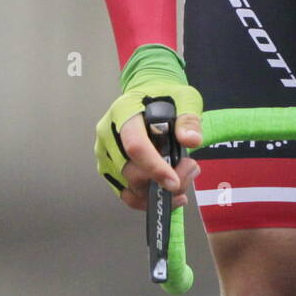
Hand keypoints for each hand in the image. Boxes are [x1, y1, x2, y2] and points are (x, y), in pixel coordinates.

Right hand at [95, 44, 203, 210]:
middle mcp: (107, 135)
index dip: (154, 167)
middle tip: (190, 169)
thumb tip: (191, 140)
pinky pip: (126, 194)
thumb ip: (189, 118)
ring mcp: (105, 154)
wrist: (148, 94)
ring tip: (184, 180)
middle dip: (164, 180)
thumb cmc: (164, 96)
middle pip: (131, 172)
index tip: (174, 182)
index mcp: (123, 113)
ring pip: (129, 188)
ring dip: (159, 193)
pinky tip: (170, 196)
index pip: (135, 146)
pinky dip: (148, 200)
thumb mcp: (184, 97)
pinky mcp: (109, 170)